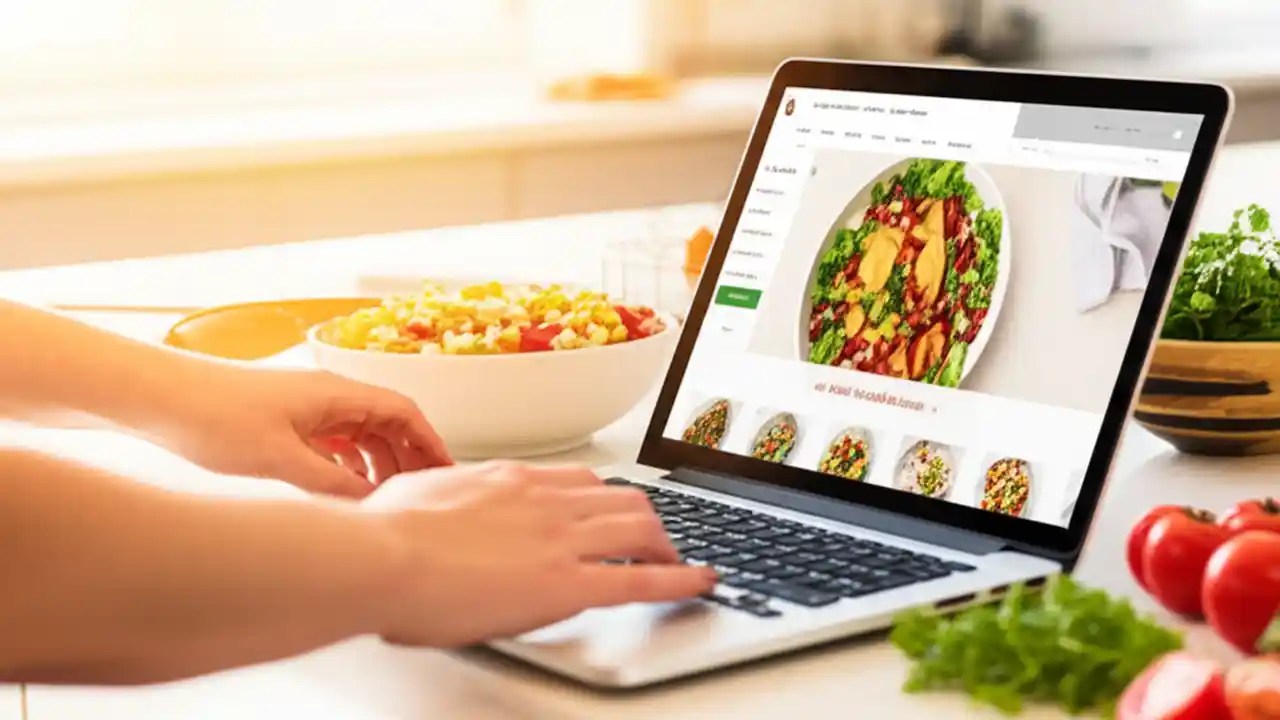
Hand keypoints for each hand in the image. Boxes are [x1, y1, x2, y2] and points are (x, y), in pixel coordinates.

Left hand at [159, 365, 450, 497]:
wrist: (158, 399)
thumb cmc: (214, 418)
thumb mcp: (281, 460)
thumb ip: (333, 484)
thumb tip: (373, 504)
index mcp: (336, 393)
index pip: (403, 413)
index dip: (430, 443)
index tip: (447, 472)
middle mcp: (327, 395)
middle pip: (387, 424)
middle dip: (407, 459)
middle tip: (420, 496)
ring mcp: (306, 408)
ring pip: (360, 435)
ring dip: (376, 465)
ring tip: (383, 501)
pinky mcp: (285, 422)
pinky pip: (333, 443)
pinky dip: (346, 466)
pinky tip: (342, 491)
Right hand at [361, 462, 717, 647]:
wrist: (379, 556)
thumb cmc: (382, 534)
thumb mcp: (418, 496)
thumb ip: (442, 500)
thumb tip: (433, 504)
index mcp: (510, 480)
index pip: (578, 480)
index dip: (603, 498)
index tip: (611, 510)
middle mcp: (545, 499)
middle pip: (619, 497)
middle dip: (645, 519)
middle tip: (653, 542)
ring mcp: (560, 538)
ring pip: (639, 526)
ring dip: (664, 544)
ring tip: (677, 563)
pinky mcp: (567, 582)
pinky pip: (640, 579)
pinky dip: (678, 580)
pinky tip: (699, 583)